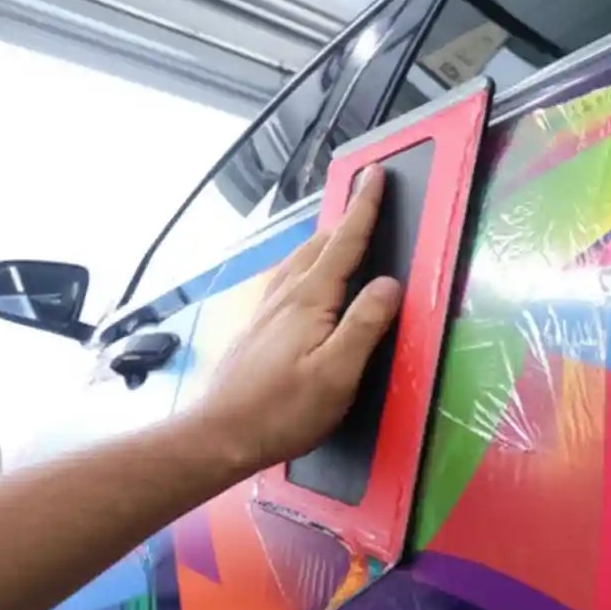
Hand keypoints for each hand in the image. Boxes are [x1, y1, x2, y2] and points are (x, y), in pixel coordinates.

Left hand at [196, 165, 400, 470]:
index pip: (344, 242)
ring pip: (300, 259)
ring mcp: (267, 310)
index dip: (363, 208)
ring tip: (341, 230)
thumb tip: (390, 283)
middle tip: (367, 197)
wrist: (220, 435)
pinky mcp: (257, 328)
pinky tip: (302, 276)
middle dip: (347, 217)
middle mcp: (285, 296)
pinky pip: (287, 278)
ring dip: (325, 239)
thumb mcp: (337, 373)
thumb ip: (365, 324)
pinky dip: (305, 263)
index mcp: (310, 300)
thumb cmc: (283, 410)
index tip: (375, 174)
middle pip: (321, 244)